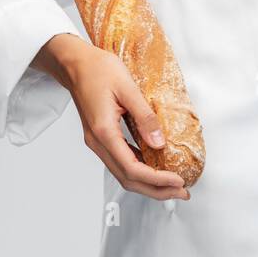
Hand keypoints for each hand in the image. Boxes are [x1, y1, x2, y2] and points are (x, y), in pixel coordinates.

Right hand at [53, 37, 190, 200]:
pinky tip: (154, 168)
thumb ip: (144, 116)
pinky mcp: (100, 138)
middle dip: (156, 190)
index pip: (132, 169)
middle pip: (127, 179)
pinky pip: (120, 162)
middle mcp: (98, 142)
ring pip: (123, 174)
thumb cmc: (98, 69)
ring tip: (172, 185)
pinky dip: (139, 170)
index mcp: (104, 132)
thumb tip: (159, 143)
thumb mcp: (127, 87)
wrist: (75, 64)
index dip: (157, 180)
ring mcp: (97, 142)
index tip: (178, 181)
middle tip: (182, 192)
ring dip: (148, 183)